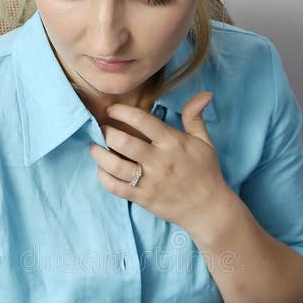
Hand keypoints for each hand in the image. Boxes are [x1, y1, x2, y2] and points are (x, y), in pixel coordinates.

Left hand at [89, 91, 230, 233]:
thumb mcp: (204, 142)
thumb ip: (195, 117)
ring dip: (99, 155)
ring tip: (95, 148)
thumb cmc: (206, 172)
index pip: (141, 120)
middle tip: (101, 129)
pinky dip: (104, 178)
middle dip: (106, 132)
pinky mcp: (143, 198)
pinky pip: (116, 187)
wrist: (208, 208)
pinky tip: (102, 170)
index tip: (111, 110)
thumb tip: (204, 93)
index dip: (121, 111)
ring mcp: (149, 181)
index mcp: (172, 142)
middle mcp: (158, 160)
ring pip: (115, 166)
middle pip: (123, 142)